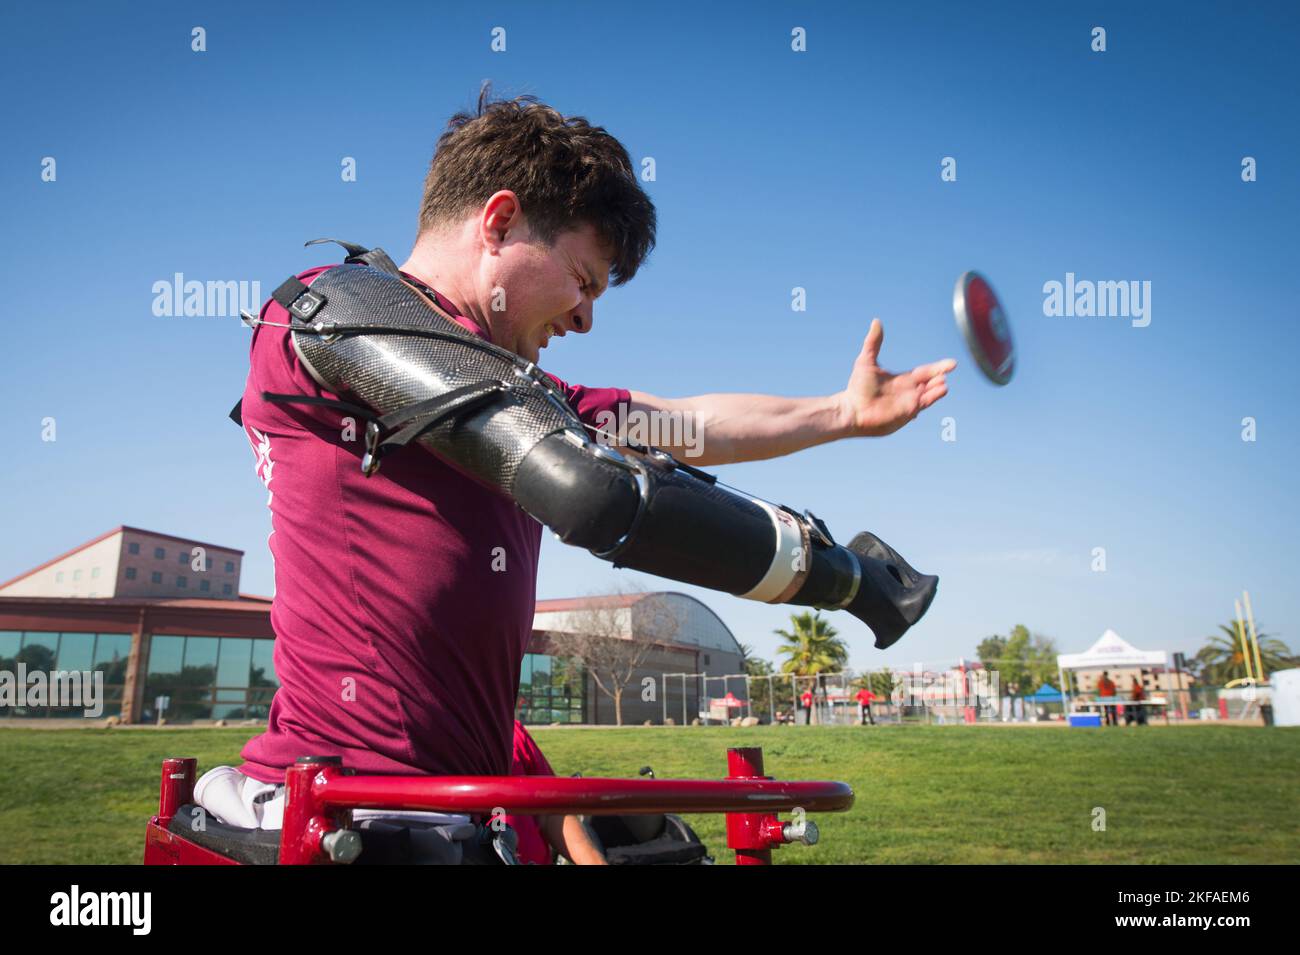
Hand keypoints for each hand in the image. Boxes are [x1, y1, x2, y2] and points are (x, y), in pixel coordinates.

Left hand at [838, 319, 955, 436]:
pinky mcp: (907, 413)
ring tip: (943, 382)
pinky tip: (939, 391)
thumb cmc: (857, 388)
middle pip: (931, 382)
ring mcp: (909, 403)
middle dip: (939, 377)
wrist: (852, 409)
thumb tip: (876, 321)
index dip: (939, 367)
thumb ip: (873, 342)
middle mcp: (909, 391)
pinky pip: (924, 404)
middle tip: (946, 371)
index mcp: (903, 380)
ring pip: (930, 394)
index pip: (925, 372)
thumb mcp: (866, 361)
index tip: (953, 363)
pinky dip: (932, 398)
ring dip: (937, 388)